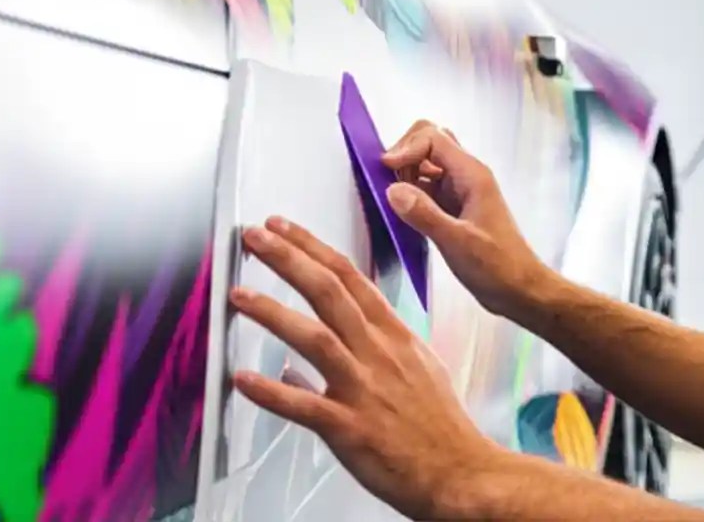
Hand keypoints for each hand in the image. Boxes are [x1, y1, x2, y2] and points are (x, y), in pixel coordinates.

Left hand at [231, 217, 508, 519]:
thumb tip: (332, 346)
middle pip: (329, 292)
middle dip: (288, 259)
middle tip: (254, 237)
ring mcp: (365, 389)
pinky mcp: (352, 428)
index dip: (311, 247)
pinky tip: (244, 380)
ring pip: (315, 337)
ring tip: (239, 296)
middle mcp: (378, 353)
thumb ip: (373, 351)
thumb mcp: (417, 370)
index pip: (349, 277)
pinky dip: (272, 392)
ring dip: (272, 313)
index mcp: (393, 335)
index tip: (282, 228)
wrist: (464, 475)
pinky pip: (305, 406)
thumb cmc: (441, 427)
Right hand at [381, 120, 547, 317]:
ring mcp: (460, 192)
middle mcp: (465, 176)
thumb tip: (392, 190)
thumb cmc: (497, 266)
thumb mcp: (458, 242)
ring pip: (427, 165)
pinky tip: (401, 212)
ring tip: (391, 197)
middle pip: (430, 142)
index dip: (406, 148)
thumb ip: (424, 214)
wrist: (520, 290)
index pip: (433, 137)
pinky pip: (428, 188)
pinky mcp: (454, 209)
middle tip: (386, 181)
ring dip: (405, 174)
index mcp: (471, 175)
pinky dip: (411, 192)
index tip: (385, 172)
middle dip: (404, 154)